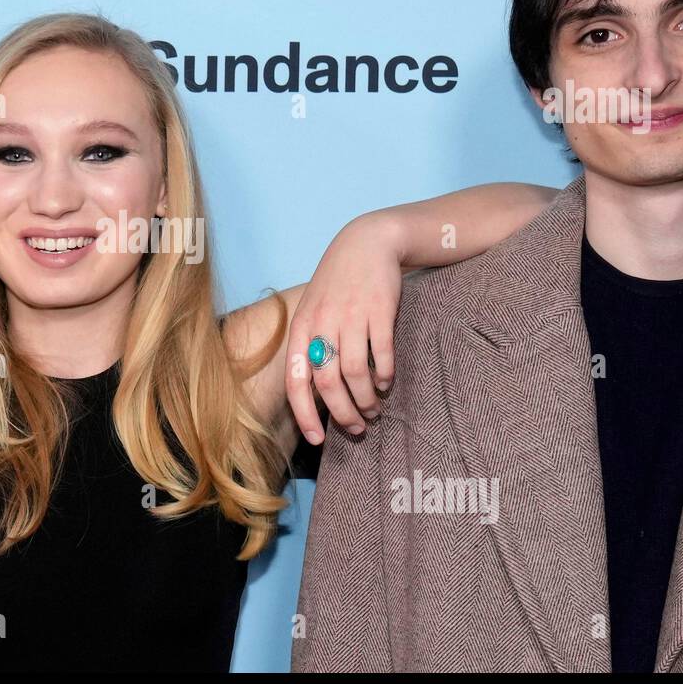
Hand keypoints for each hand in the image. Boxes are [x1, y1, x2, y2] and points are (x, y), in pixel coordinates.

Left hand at [286, 213, 400, 443]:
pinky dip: (384, 375)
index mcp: (301, 328)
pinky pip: (381, 354)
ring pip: (355, 374)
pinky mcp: (379, 310)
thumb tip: (315, 395)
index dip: (305, 415)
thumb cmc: (337, 285)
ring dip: (366, 399)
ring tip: (374, 408)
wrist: (366, 243)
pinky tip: (386, 382)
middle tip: (357, 428)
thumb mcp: (312, 310)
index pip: (296, 381)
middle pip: (329, 384)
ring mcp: (351, 316)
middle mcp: (322, 323)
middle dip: (343, 414)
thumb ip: (310, 347)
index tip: (318, 440)